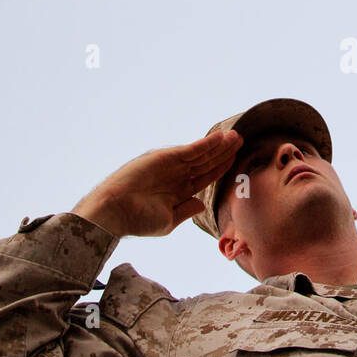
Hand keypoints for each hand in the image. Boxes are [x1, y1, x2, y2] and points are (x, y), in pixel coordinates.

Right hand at [71, 130, 241, 237]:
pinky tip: (220, 139)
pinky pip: (191, 150)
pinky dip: (206, 144)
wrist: (115, 212)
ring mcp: (171, 165)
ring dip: (219, 145)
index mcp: (178, 190)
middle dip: (224, 152)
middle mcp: (176, 175)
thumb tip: (201, 205)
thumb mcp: (168, 220)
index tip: (236, 160)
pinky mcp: (165, 157)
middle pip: (206, 161)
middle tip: (241, 141)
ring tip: (235, 137)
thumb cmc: (138, 220)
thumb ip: (186, 210)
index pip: (205, 177)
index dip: (221, 168)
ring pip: (201, 153)